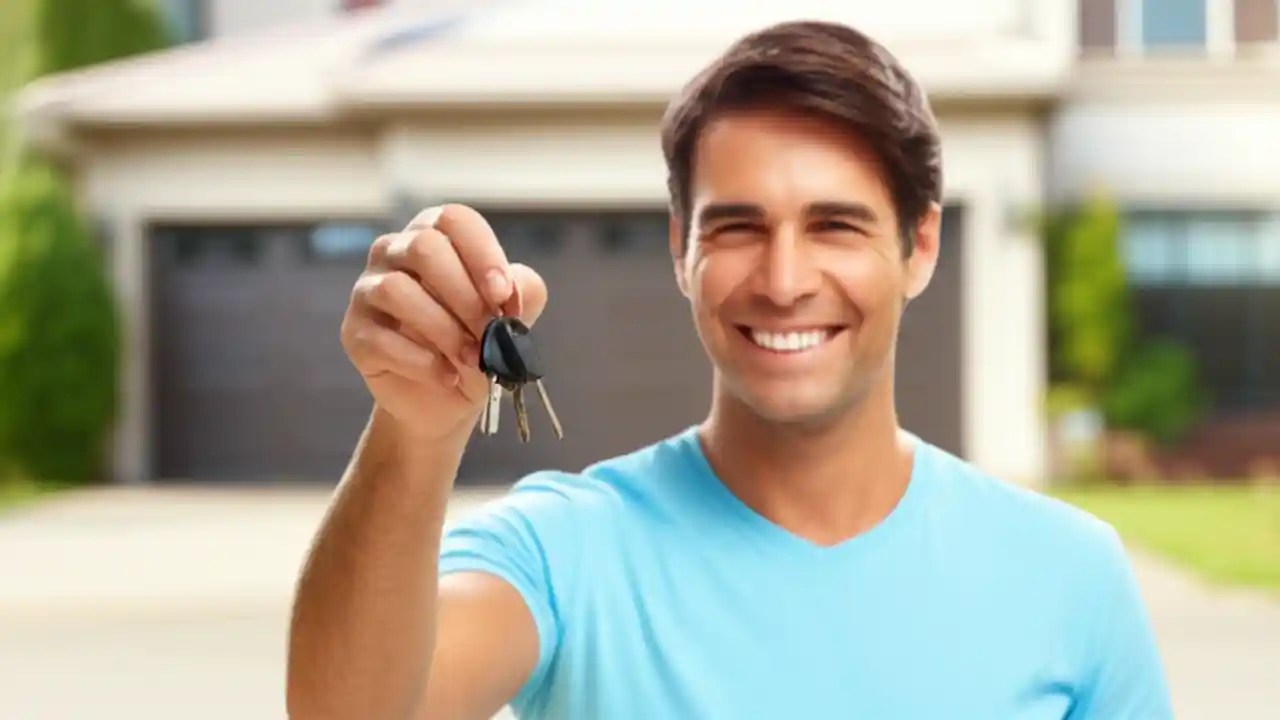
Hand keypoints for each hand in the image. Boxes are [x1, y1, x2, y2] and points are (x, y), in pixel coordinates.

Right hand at [341, 205, 547, 440]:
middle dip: (465, 296)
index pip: (454, 220)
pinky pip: (382, 339)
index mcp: (435, 235)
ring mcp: (367, 290)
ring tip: (472, 358)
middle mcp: (394, 252)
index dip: (482, 254)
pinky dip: (423, 362)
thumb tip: (513, 290)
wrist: (445, 399)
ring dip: (444, 329)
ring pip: (396, 290)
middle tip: (490, 332)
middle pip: (423, 248)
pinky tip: (447, 376)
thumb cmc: (476, 343)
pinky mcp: (355, 333)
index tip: (503, 295)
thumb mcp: (512, 315)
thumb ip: (523, 291)